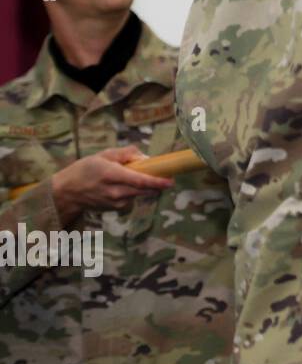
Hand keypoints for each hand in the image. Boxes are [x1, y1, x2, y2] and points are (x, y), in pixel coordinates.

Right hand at [51, 146, 171, 225]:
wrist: (67, 193)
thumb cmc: (85, 170)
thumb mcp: (103, 155)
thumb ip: (126, 154)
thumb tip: (146, 158)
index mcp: (112, 175)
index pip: (139, 181)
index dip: (157, 182)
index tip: (171, 181)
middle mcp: (115, 192)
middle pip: (144, 190)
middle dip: (158, 184)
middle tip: (166, 176)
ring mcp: (115, 203)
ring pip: (140, 195)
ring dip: (145, 187)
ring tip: (133, 177)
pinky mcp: (116, 209)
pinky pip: (132, 199)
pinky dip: (134, 192)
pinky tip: (123, 187)